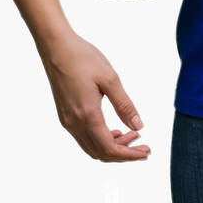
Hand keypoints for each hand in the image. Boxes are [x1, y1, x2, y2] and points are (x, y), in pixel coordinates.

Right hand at [40, 31, 150, 161]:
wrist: (56, 47)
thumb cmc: (82, 58)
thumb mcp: (110, 79)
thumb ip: (125, 105)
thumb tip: (138, 126)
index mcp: (87, 115)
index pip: (109, 149)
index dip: (130, 155)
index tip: (146, 151)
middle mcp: (74, 123)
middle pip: (100, 153)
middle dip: (124, 153)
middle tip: (143, 145)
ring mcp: (67, 121)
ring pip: (91, 148)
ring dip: (112, 147)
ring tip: (131, 135)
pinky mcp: (65, 115)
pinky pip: (84, 138)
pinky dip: (101, 140)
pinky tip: (113, 129)